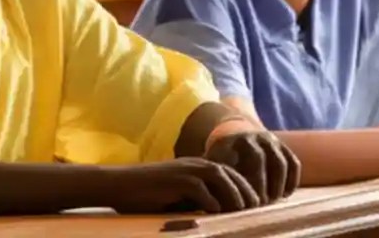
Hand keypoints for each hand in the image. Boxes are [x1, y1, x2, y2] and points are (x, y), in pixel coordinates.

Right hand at [104, 158, 261, 213]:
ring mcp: (187, 170)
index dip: (245, 188)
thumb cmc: (147, 194)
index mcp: (198, 166)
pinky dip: (213, 203)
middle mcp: (196, 164)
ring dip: (235, 196)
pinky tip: (219, 214)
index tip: (256, 205)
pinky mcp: (178, 180)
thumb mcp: (178, 196)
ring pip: (221, 180)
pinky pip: (202, 191)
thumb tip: (219, 214)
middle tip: (258, 208)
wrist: (119, 185)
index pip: (230, 174)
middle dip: (247, 192)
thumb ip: (198, 200)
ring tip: (244, 211)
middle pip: (231, 175)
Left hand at [204, 130, 300, 205]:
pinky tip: (285, 195)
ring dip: (277, 185)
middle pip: (258, 160)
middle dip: (259, 185)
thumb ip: (212, 182)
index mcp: (228, 142)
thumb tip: (217, 205)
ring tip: (272, 202)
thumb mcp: (212, 166)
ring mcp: (269, 139)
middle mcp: (250, 137)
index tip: (239, 204)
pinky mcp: (283, 145)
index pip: (235, 163)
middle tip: (259, 205)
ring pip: (279, 162)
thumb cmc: (221, 161)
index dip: (239, 185)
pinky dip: (292, 180)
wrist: (235, 135)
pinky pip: (293, 163)